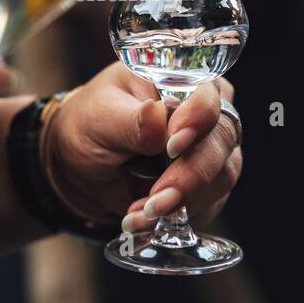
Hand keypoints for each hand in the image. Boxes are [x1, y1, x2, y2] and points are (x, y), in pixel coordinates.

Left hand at [43, 63, 241, 231]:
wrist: (82, 165)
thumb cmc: (93, 123)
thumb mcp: (100, 117)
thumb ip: (131, 120)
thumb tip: (156, 114)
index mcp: (183, 81)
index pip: (208, 95)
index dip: (197, 120)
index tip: (172, 145)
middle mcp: (208, 114)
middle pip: (221, 140)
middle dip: (190, 175)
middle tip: (155, 200)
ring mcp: (214, 151)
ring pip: (221, 176)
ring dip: (182, 201)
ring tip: (140, 213)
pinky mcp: (210, 186)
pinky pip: (209, 204)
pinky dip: (177, 217)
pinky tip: (143, 221)